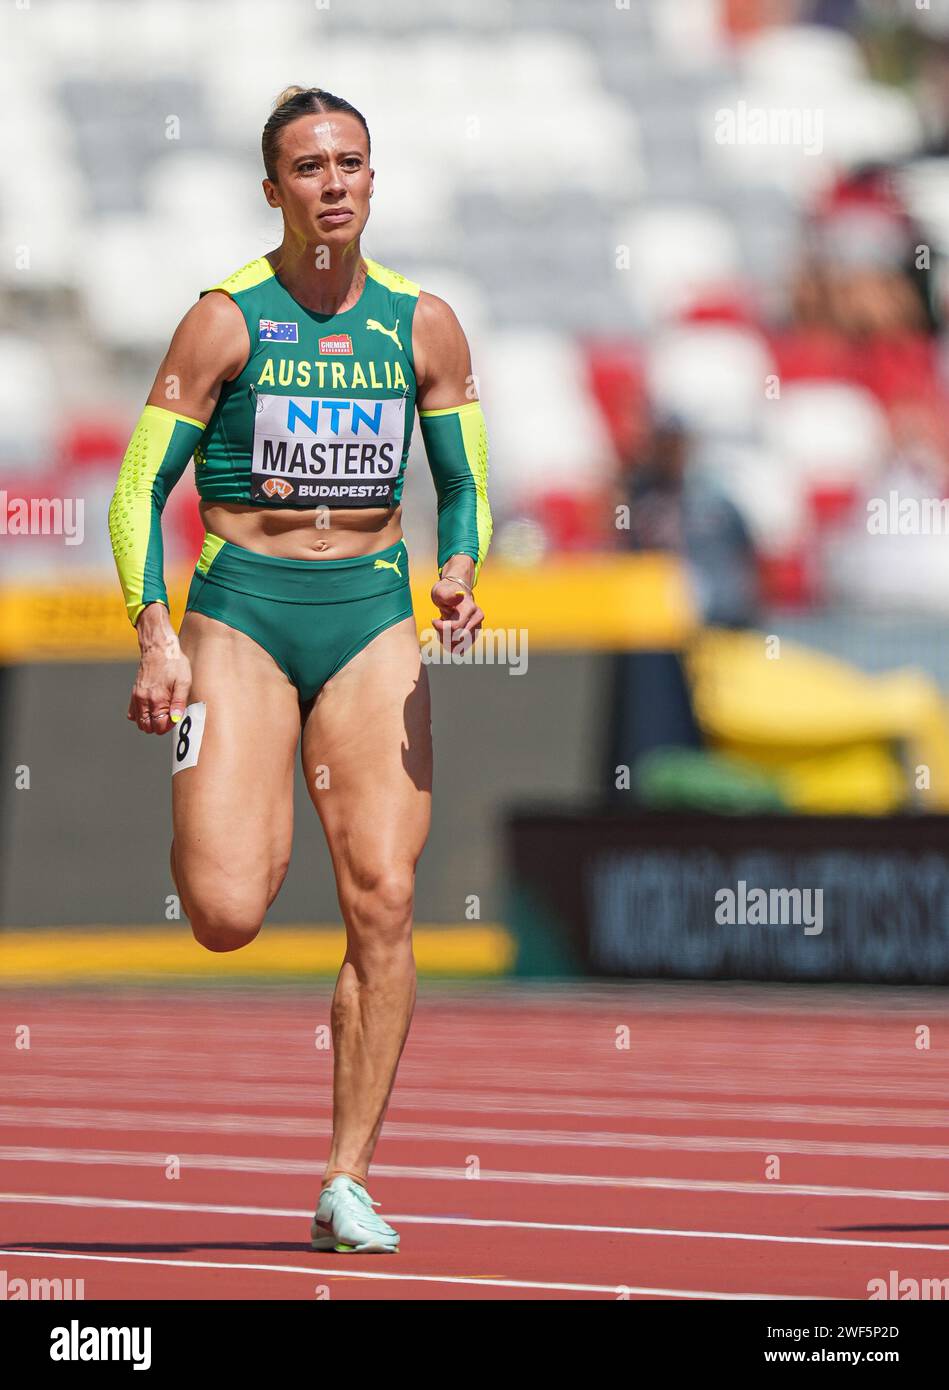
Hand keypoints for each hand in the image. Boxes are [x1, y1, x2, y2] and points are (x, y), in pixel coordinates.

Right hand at [127, 603, 191, 734]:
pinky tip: (151, 709)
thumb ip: (179, 703)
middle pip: (147, 727)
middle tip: (169, 717)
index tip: (175, 718)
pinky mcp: (135, 692)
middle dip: (159, 726)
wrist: (158, 648)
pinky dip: (140, 715)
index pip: (159, 726)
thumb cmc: (173, 663)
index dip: (168, 726)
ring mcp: (137, 697)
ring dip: (150, 722)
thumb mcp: (183, 682)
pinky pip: (132, 712)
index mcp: (157, 699)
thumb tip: (176, 719)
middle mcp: (144, 700)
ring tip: (162, 712)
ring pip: (139, 722)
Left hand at [431, 576, 483, 654]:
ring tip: (442, 627)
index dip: (441, 627)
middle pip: (457, 638)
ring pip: (459, 645)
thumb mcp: (441, 592)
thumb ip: (448, 595)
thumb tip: (460, 594)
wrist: (453, 594)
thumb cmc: (444, 593)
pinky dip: (449, 644)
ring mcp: (477, 628)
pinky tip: (446, 633)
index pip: (455, 627)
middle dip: (443, 634)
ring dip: (445, 640)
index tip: (434, 620)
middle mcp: (477, 619)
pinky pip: (460, 648)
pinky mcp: (474, 636)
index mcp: (471, 608)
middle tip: (437, 623)